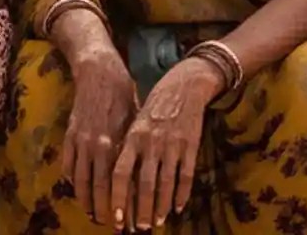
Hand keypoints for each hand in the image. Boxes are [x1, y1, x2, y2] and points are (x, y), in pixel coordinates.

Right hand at [62, 51, 138, 225]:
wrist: (99, 71)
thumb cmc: (124, 94)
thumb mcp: (136, 119)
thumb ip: (135, 146)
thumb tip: (143, 172)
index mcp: (118, 142)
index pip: (119, 183)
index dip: (123, 204)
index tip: (128, 220)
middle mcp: (98, 145)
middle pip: (98, 188)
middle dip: (104, 210)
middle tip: (111, 225)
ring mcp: (81, 141)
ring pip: (81, 181)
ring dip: (86, 202)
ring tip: (93, 215)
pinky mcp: (69, 136)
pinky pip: (68, 166)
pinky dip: (73, 181)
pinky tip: (80, 190)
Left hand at [110, 56, 224, 231]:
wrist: (184, 86)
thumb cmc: (154, 108)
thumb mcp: (135, 124)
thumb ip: (127, 150)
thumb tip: (116, 183)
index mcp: (133, 137)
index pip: (120, 173)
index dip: (117, 198)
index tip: (115, 217)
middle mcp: (151, 142)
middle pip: (144, 184)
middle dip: (141, 209)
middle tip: (139, 228)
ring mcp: (172, 144)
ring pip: (165, 183)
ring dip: (160, 206)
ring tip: (157, 222)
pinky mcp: (191, 145)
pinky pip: (186, 175)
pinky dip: (181, 193)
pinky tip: (177, 207)